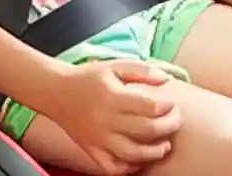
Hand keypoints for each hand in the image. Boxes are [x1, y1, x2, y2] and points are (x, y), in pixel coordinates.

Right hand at [43, 60, 181, 174]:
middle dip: (169, 127)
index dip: (167, 107)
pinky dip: (130, 168)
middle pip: (147, 130)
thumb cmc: (89, 78)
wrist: (56, 92)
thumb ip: (142, 71)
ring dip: (154, 152)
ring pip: (133, 154)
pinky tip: (140, 159)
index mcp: (113, 96)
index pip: (150, 107)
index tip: (171, 104)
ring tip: (164, 146)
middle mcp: (106, 120)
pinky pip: (113, 168)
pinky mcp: (91, 151)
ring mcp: (98, 139)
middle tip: (175, 122)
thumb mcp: (114, 66)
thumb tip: (166, 80)